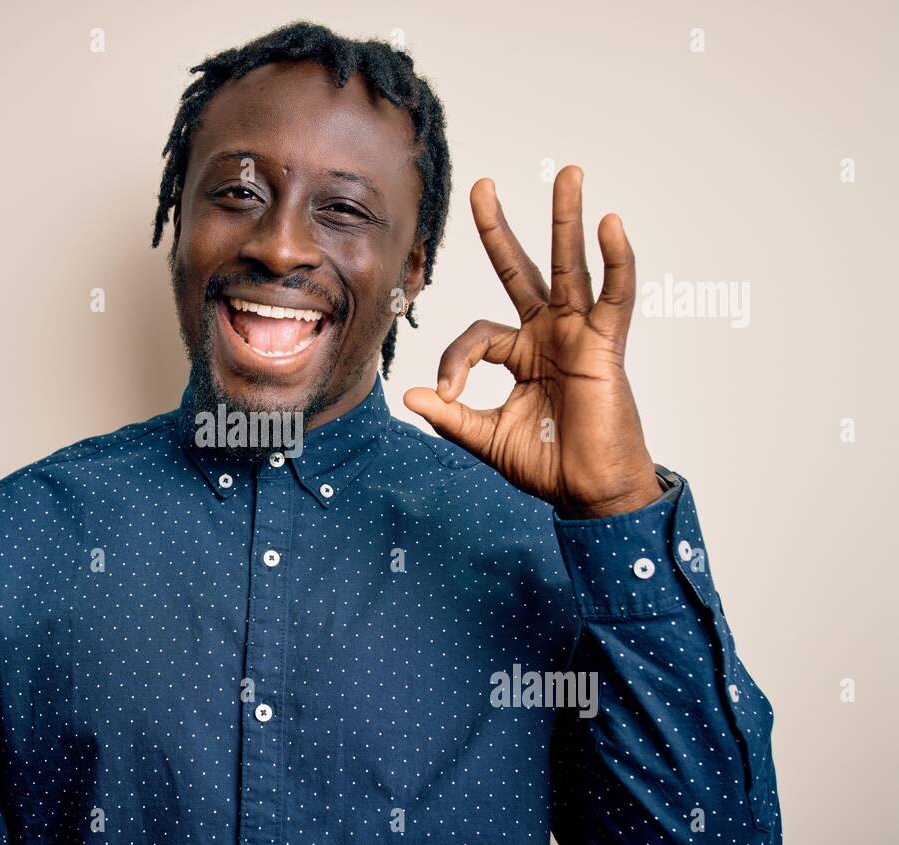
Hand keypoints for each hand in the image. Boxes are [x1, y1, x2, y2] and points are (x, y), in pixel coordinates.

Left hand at [404, 166, 660, 518]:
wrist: (587, 491)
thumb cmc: (546, 464)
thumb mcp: (485, 437)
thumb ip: (450, 416)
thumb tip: (410, 395)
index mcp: (520, 353)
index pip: (476, 335)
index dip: (453, 360)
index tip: (445, 393)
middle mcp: (547, 334)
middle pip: (521, 269)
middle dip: (500, 228)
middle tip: (482, 184)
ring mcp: (577, 334)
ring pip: (569, 267)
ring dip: (567, 220)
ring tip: (569, 173)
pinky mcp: (605, 345)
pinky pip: (614, 295)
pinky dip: (615, 260)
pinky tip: (609, 224)